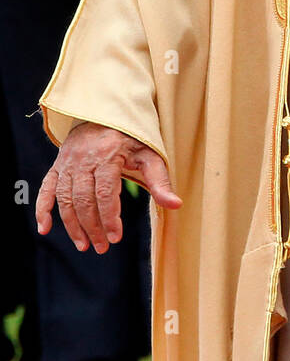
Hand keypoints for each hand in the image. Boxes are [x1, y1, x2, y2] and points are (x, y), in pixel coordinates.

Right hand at [36, 121, 181, 253]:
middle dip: (92, 227)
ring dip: (72, 225)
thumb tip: (175, 205)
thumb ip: (160, 181)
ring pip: (65, 198)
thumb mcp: (149, 154)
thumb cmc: (131, 137)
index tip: (116, 237)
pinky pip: (46, 189)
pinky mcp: (57, 166)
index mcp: (108, 155)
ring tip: (83, 245)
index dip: (109, 218)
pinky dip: (42, 209)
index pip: (105, 193)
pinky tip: (45, 229)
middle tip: (102, 247)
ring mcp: (68, 162)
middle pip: (84, 199)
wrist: (105, 113)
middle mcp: (84, 159)